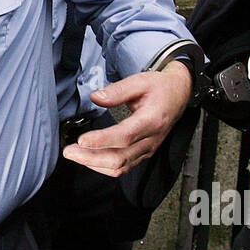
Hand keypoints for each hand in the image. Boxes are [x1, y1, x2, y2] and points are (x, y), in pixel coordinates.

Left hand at [65, 61, 192, 176]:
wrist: (180, 95)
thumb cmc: (160, 87)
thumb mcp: (140, 81)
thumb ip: (117, 91)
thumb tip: (96, 97)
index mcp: (152, 120)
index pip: (125, 136)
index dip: (102, 140)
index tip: (81, 140)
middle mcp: (151, 139)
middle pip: (120, 158)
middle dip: (91, 158)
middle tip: (69, 151)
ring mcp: (148, 149)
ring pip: (120, 167)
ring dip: (94, 164)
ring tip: (74, 155)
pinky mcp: (144, 153)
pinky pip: (124, 167)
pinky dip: (104, 167)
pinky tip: (89, 159)